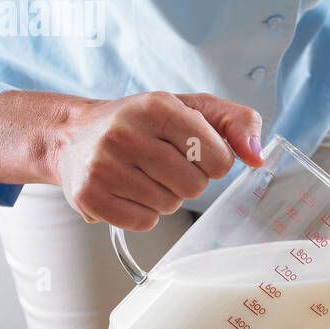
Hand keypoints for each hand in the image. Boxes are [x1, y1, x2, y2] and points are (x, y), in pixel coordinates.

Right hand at [50, 91, 264, 229]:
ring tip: (143, 175)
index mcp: (158, 106)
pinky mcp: (89, 195)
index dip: (214, 162)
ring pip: (169, 206)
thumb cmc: (143, 123)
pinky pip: (144, 222)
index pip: (218, 158)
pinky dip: (144, 213)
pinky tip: (128, 191)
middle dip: (188, 181)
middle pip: (194, 187)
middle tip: (165, 164)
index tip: (195, 153)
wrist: (72, 134)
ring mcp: (103, 164)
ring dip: (165, 196)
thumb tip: (257, 156)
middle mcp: (126, 132)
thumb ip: (237, 122)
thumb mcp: (192, 108)